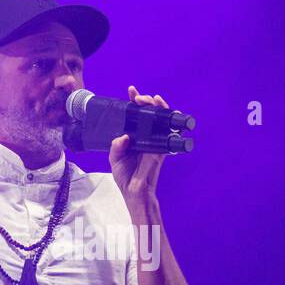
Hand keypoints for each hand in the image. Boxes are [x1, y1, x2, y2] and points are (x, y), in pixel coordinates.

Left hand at [109, 85, 169, 211]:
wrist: (134, 192)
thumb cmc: (125, 177)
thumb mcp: (115, 159)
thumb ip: (116, 146)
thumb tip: (124, 137)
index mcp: (135, 136)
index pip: (136, 115)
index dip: (134, 102)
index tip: (131, 92)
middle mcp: (146, 136)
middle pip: (150, 113)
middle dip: (146, 100)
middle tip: (138, 97)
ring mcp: (156, 141)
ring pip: (161, 118)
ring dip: (159, 106)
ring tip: (151, 99)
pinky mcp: (162, 148)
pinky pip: (169, 131)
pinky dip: (169, 119)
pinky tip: (165, 110)